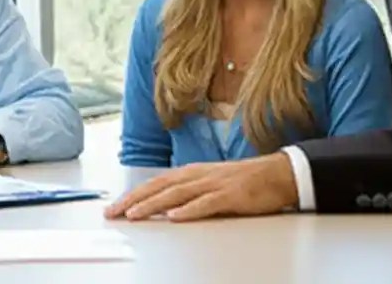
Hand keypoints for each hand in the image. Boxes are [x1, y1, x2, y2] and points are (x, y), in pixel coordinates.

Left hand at [104, 153, 298, 221]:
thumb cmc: (243, 181)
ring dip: (154, 205)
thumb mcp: (209, 183)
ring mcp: (213, 184)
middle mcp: (198, 175)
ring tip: (135, 214)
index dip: (133, 195)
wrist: (277, 174)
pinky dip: (189, 210)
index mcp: (191, 173)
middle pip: (159, 187)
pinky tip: (175, 217)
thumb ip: (188, 192)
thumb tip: (163, 206)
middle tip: (114, 212)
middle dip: (134, 200)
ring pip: (177, 195)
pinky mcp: (230, 195)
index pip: (155, 184)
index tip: (114, 207)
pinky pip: (206, 204)